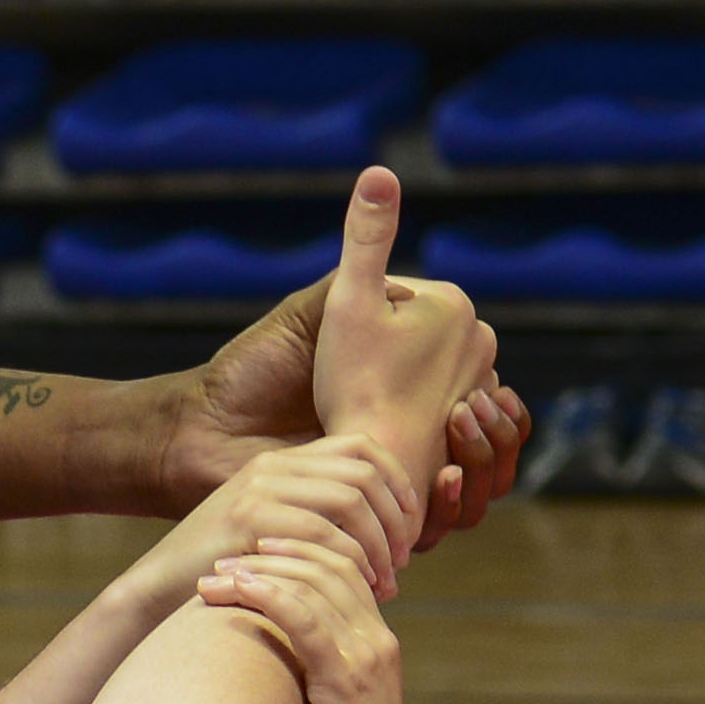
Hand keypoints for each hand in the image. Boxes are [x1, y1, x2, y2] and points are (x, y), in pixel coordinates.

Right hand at [155, 432, 416, 599]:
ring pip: (350, 499)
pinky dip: (350, 559)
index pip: (361, 446)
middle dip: (395, 519)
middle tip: (401, 562)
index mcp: (282, 462)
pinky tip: (357, 585)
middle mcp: (272, 465)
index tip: (412, 526)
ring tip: (386, 581)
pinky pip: (320, 530)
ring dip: (378, 543)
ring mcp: (258, 487)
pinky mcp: (247, 518)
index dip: (399, 481)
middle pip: (363, 472)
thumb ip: (316, 519)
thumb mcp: (274, 534)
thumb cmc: (223, 574)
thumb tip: (382, 530)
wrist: (157, 593)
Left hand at [170, 175, 511, 536]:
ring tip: (457, 437)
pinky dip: (448, 505)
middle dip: (500, 437)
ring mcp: (397, 487)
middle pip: (495, 454)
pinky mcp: (374, 527)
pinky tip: (438, 478)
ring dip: (483, 469)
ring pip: (477, 495)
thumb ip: (363, 254)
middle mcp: (416, 443)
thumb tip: (382, 175)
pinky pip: (437, 528)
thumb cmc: (257, 367)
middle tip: (472, 412)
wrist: (204, 434)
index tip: (485, 383)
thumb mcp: (323, 307)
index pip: (490, 402)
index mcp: (415, 394)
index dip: (500, 401)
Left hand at [191, 521, 421, 703]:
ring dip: (260, 571)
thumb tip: (243, 657)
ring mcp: (365, 654)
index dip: (297, 553)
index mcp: (375, 641)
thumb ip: (296, 672)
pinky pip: (305, 616)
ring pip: (314, 583)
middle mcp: (376, 639)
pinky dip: (267, 594)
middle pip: (328, 564)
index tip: (251, 555)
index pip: (343, 570)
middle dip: (273, 554)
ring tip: (217, 574)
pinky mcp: (347, 676)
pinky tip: (236, 588)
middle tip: (225, 559)